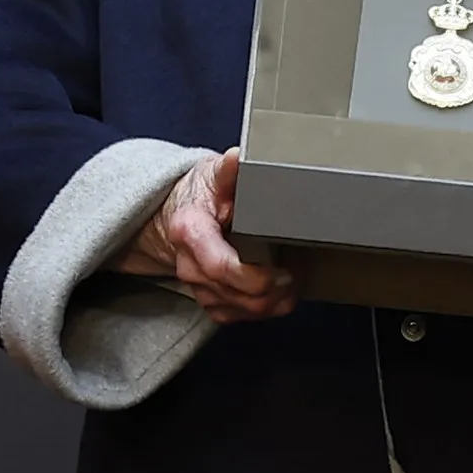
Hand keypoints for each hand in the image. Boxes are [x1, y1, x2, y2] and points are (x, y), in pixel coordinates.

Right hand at [111, 149, 295, 324]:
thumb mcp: (212, 174)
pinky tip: (276, 289)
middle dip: (274, 290)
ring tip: (292, 276)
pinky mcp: (209, 301)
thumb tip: (238, 157)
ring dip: (274, 300)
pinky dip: (264, 307)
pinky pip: (241, 316)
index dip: (256, 276)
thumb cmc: (199, 195)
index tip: (284, 271)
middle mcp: (191, 266)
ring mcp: (199, 288)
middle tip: (297, 271)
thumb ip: (228, 170)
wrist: (176, 215)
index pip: (221, 267)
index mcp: (190, 232)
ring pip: (243, 311)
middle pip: (238, 295)